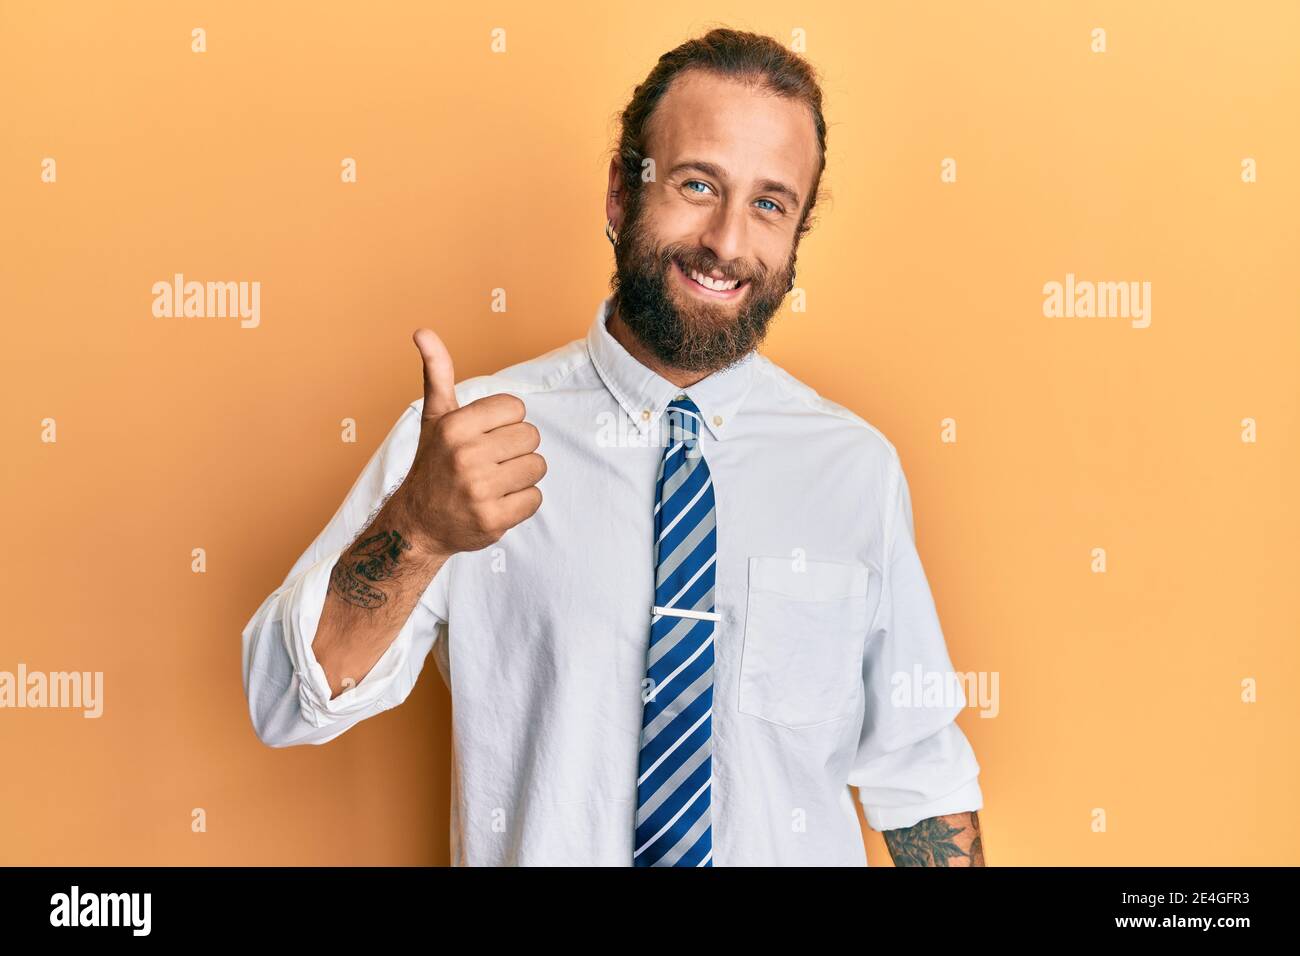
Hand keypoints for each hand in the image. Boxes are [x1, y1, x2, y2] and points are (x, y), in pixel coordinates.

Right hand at [395, 328, 545, 555]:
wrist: (417, 524)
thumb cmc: (433, 463)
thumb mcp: (434, 417)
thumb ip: (437, 372)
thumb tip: (423, 330)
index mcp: (455, 426)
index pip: (517, 408)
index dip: (506, 422)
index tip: (485, 436)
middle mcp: (465, 456)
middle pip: (531, 437)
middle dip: (516, 449)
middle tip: (491, 462)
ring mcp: (479, 490)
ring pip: (538, 467)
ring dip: (522, 476)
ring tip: (495, 482)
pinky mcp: (492, 520)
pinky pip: (536, 499)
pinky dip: (521, 502)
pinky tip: (497, 503)